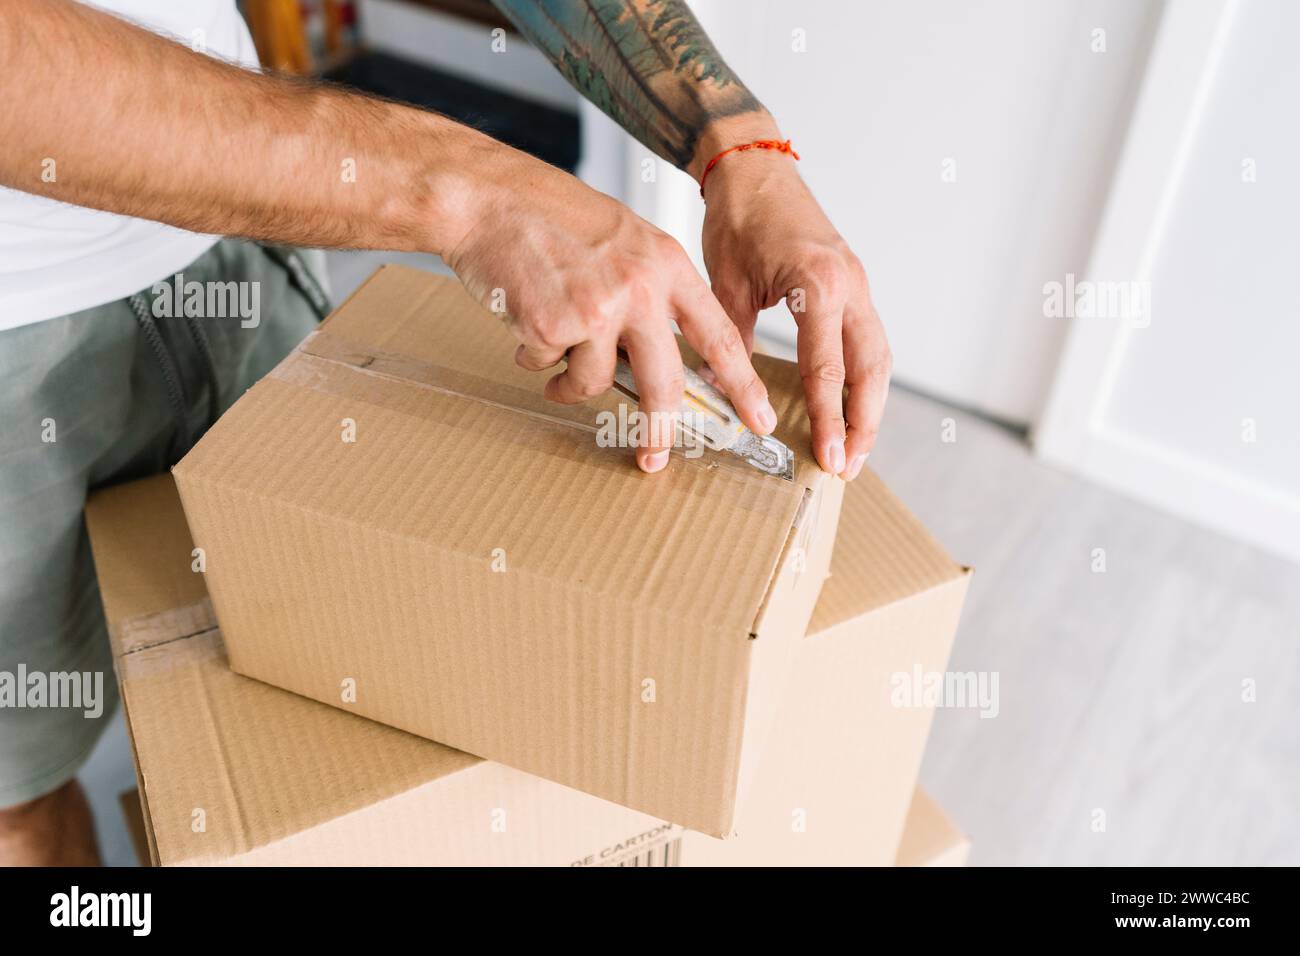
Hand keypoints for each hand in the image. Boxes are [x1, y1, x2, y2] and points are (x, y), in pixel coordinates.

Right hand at [446, 146, 776, 472]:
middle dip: (658, 430)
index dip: (742, 384)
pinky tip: (523, 319)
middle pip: (664, 382)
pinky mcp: (553, 324)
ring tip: (551, 353)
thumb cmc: (549, 215)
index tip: (757, 418)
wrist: (489, 198)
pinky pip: (548, 368)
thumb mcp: (623, 241)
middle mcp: (639, 288)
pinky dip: (533, 356)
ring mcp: (597, 308)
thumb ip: (648, 294)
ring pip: (594, 381)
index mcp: (666, 264)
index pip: (717, 335)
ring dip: (568, 383)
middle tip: (653, 458)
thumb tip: (651, 358)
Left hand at [699, 147, 890, 480]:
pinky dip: (864, 378)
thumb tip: (721, 391)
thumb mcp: (726, 283)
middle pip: (872, 370)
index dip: (829, 419)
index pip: (828, 369)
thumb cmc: (738, 218)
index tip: (829, 457)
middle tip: (849, 465)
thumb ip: (732, 340)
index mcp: (818, 285)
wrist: (755, 167)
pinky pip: (869, 339)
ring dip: (870, 406)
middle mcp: (849, 285)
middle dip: (864, 423)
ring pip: (879, 357)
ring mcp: (858, 283)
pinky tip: (851, 406)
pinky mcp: (853, 284)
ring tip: (855, 447)